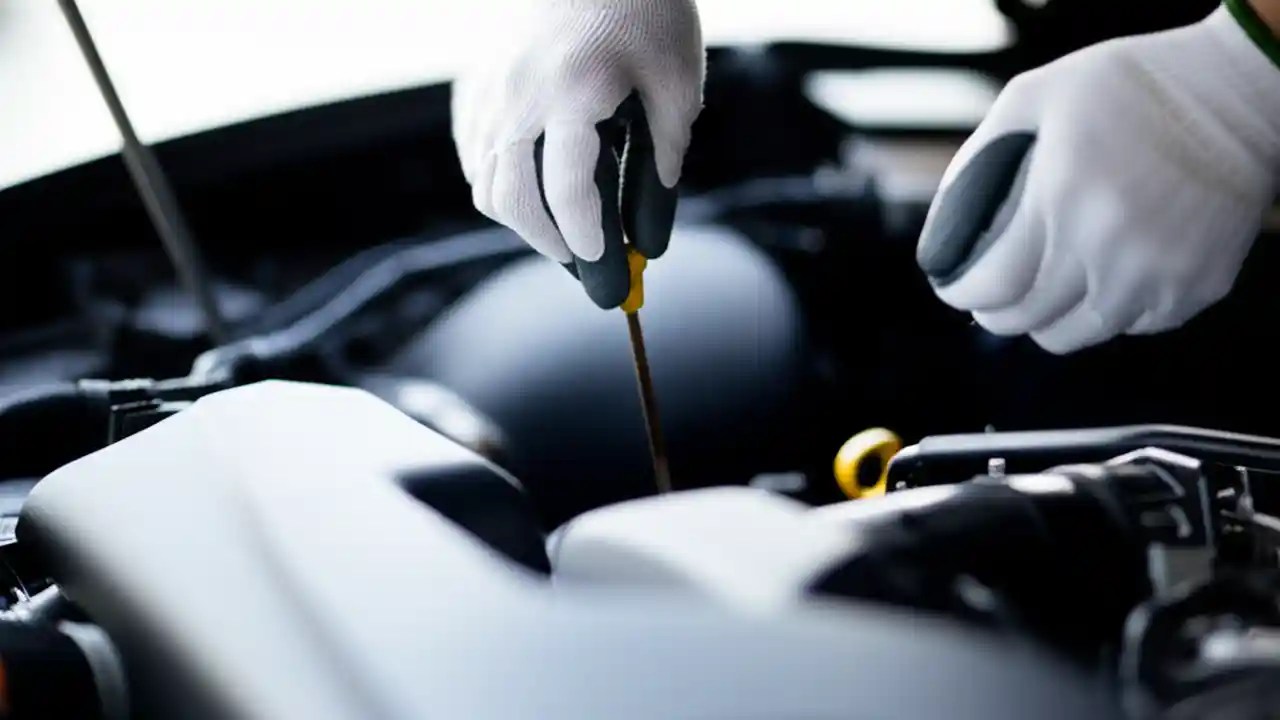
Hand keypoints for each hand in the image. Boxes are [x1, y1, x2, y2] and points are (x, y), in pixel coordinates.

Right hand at [451, 0, 704, 308]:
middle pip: (513, 199)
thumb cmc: (646, 13)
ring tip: (560, 230)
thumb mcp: (676, 84)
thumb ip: (664, 159)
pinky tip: (531, 189)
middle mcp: (518, 94)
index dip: (587, 241)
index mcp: (574, 93)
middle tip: (584, 260)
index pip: (567, 194)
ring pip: (485, 181)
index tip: (609, 267)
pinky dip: (498, 184)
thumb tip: (649, 235)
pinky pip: (473, 152)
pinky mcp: (475, 80)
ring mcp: (489, 87)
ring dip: (521, 218)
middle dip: (550, 243)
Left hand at [916, 5, 1279, 353]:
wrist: (1240, 92)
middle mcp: (1110, 246)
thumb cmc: (1130, 87)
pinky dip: (1108, 311)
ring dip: (1047, 320)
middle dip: (997, 312)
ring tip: (1043, 291)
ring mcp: (1158, 273)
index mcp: (1062, 199)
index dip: (963, 295)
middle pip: (1027, 320)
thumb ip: (979, 159)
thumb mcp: (1035, 97)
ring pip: (1075, 335)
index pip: (992, 287)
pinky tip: (1103, 276)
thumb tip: (946, 226)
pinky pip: (1131, 326)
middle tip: (993, 294)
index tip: (954, 288)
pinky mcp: (1197, 287)